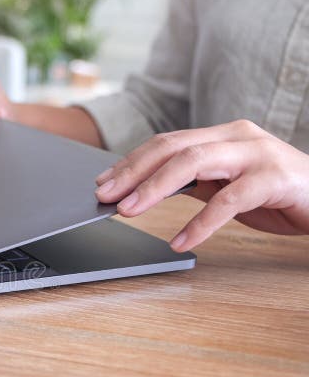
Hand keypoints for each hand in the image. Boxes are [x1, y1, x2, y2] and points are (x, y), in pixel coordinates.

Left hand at [94, 120, 308, 250]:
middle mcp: (237, 136)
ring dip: (156, 188)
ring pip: (195, 162)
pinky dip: (200, 223)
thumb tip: (142, 191)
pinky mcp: (275, 179)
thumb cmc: (275, 194)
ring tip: (131, 211)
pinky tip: (180, 241)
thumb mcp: (224, 185)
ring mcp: (257, 154)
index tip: (103, 183)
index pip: (166, 143)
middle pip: (173, 148)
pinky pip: (230, 200)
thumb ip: (192, 182)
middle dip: (134, 172)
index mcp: (221, 135)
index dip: (131, 162)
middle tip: (106, 196)